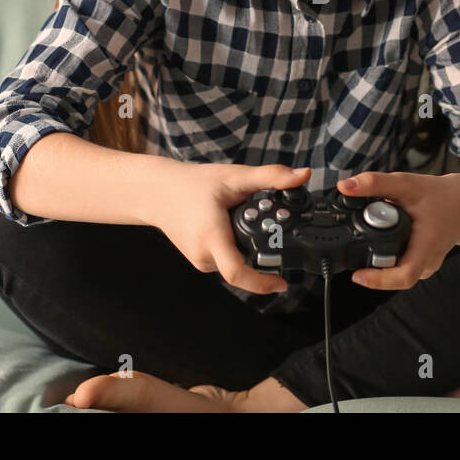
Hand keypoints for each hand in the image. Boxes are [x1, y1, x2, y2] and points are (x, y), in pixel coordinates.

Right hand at [146, 162, 310, 296]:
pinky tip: (231, 227)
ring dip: (247, 248)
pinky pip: (226, 260)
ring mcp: (200, 261)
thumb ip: (271, 176)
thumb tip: (302, 175)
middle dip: (261, 252)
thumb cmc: (192, 184)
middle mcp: (204, 254)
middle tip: (267, 227)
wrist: (157, 192)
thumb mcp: (234, 177)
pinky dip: (235, 247)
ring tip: (244, 221)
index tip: (282, 284)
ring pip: (235, 263)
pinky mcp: (199, 260)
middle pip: (244, 266)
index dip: (262, 283)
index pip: (237, 273)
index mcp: (212, 236)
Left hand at [336, 171, 459, 290]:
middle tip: (355, 259)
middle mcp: (428, 261)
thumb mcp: (406, 184)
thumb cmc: (440, 196)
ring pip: (399, 273)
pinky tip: (379, 248)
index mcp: (427, 245)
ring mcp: (427, 265)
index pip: (405, 275)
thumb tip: (346, 187)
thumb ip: (375, 184)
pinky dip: (389, 259)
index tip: (358, 276)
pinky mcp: (423, 263)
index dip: (379, 281)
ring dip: (381, 264)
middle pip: (397, 278)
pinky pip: (403, 267)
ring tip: (367, 248)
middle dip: (374, 270)